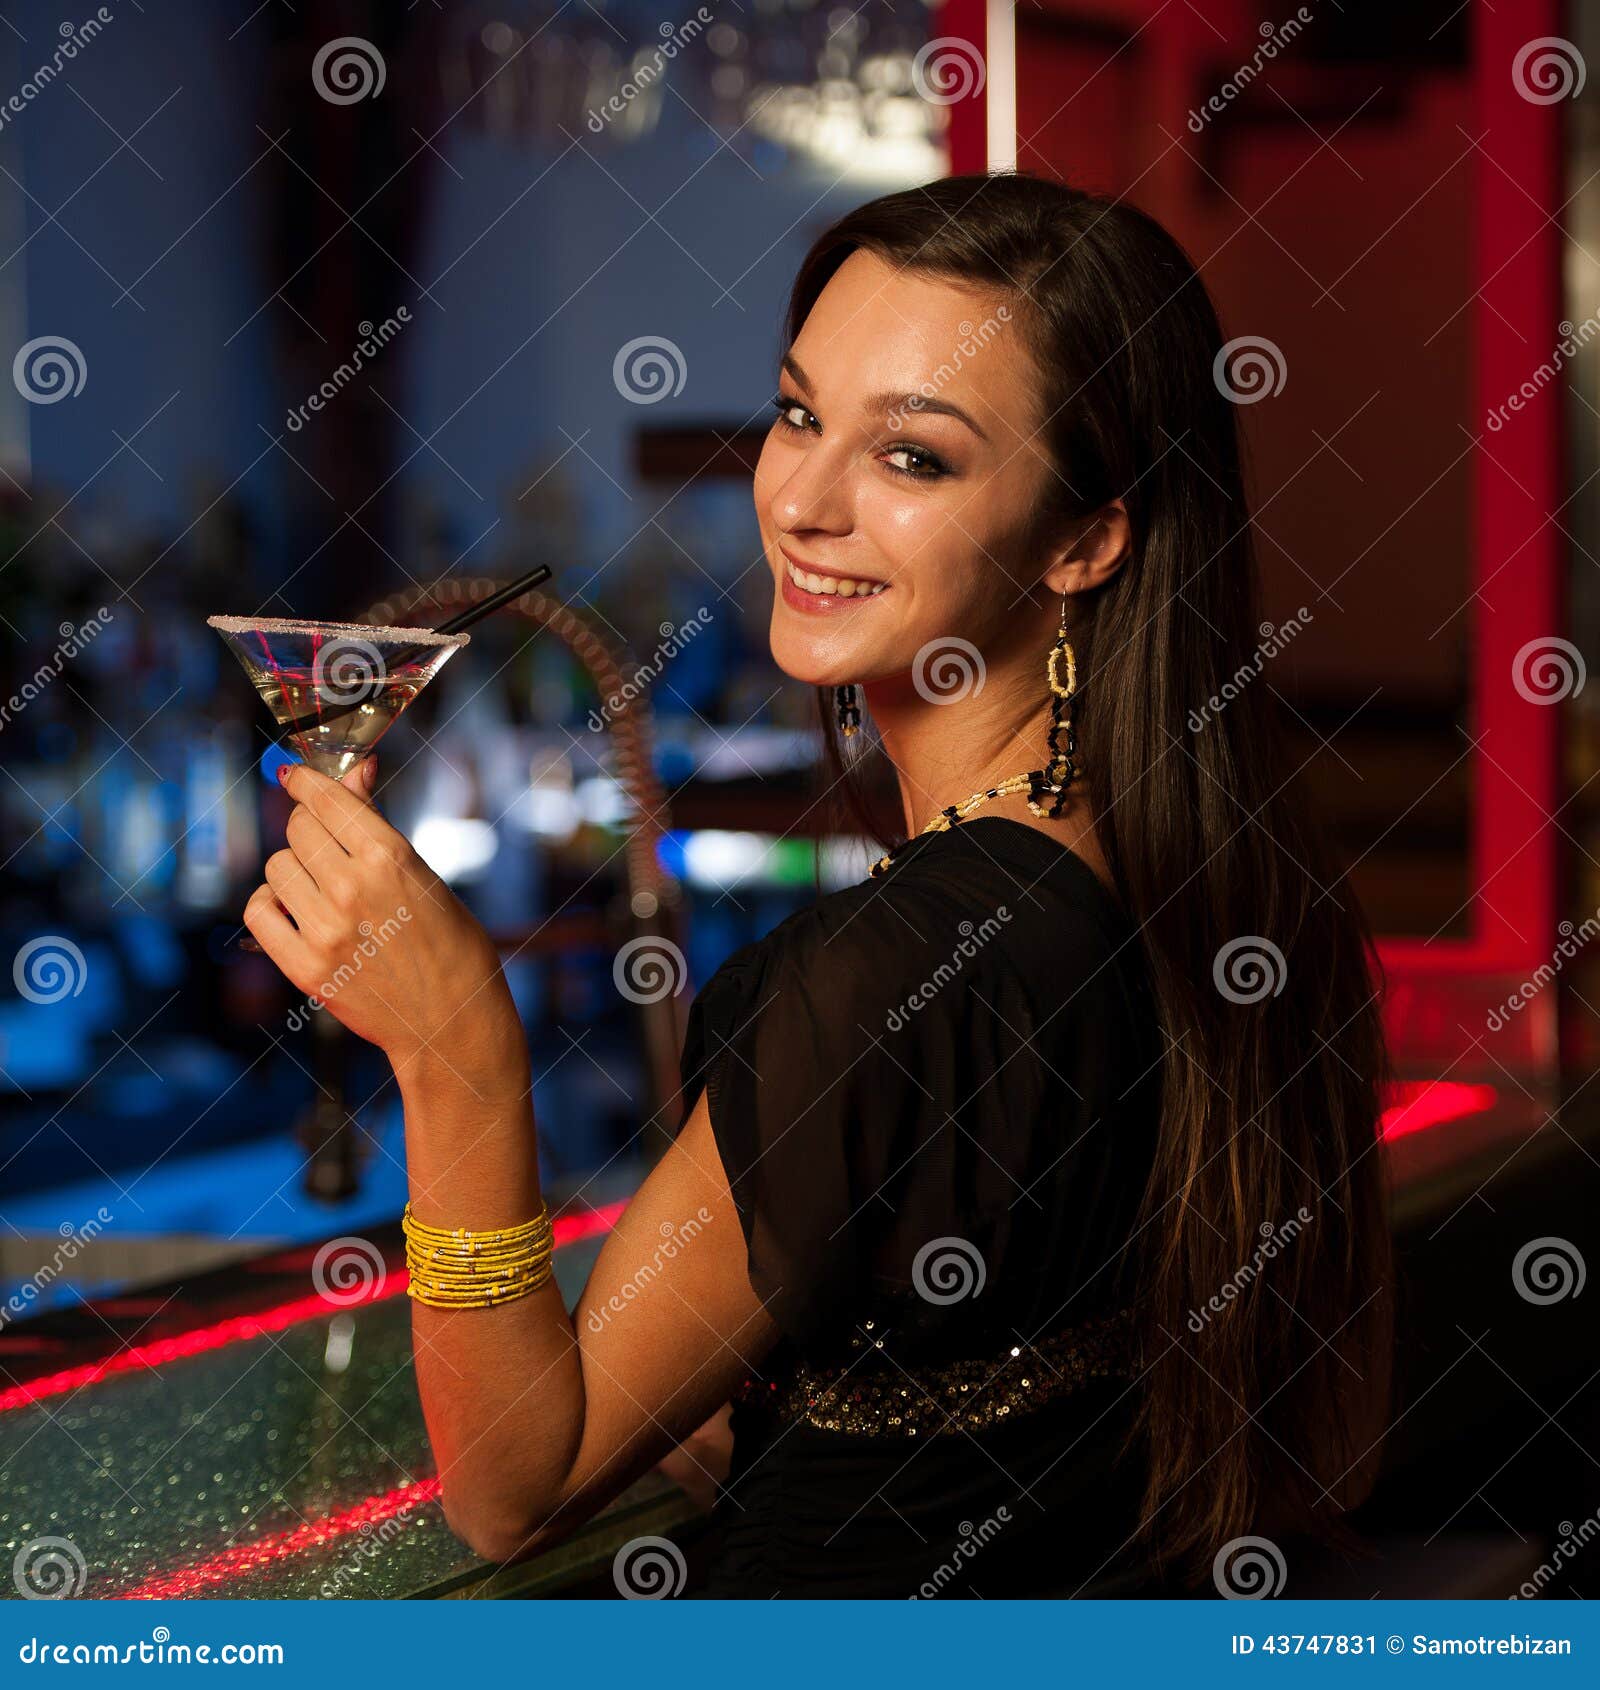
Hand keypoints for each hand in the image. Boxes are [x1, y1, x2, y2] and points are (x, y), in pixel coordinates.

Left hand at [244, 758, 522, 1076]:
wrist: (452, 1019)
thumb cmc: (450, 943)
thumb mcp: (423, 873)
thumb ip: (377, 823)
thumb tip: (356, 768)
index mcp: (390, 857)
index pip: (325, 799)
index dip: (306, 781)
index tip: (296, 776)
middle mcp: (353, 888)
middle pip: (297, 828)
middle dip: (309, 830)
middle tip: (328, 848)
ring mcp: (325, 929)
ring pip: (276, 866)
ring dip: (293, 870)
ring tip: (321, 890)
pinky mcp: (305, 966)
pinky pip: (259, 910)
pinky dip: (271, 904)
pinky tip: (295, 910)